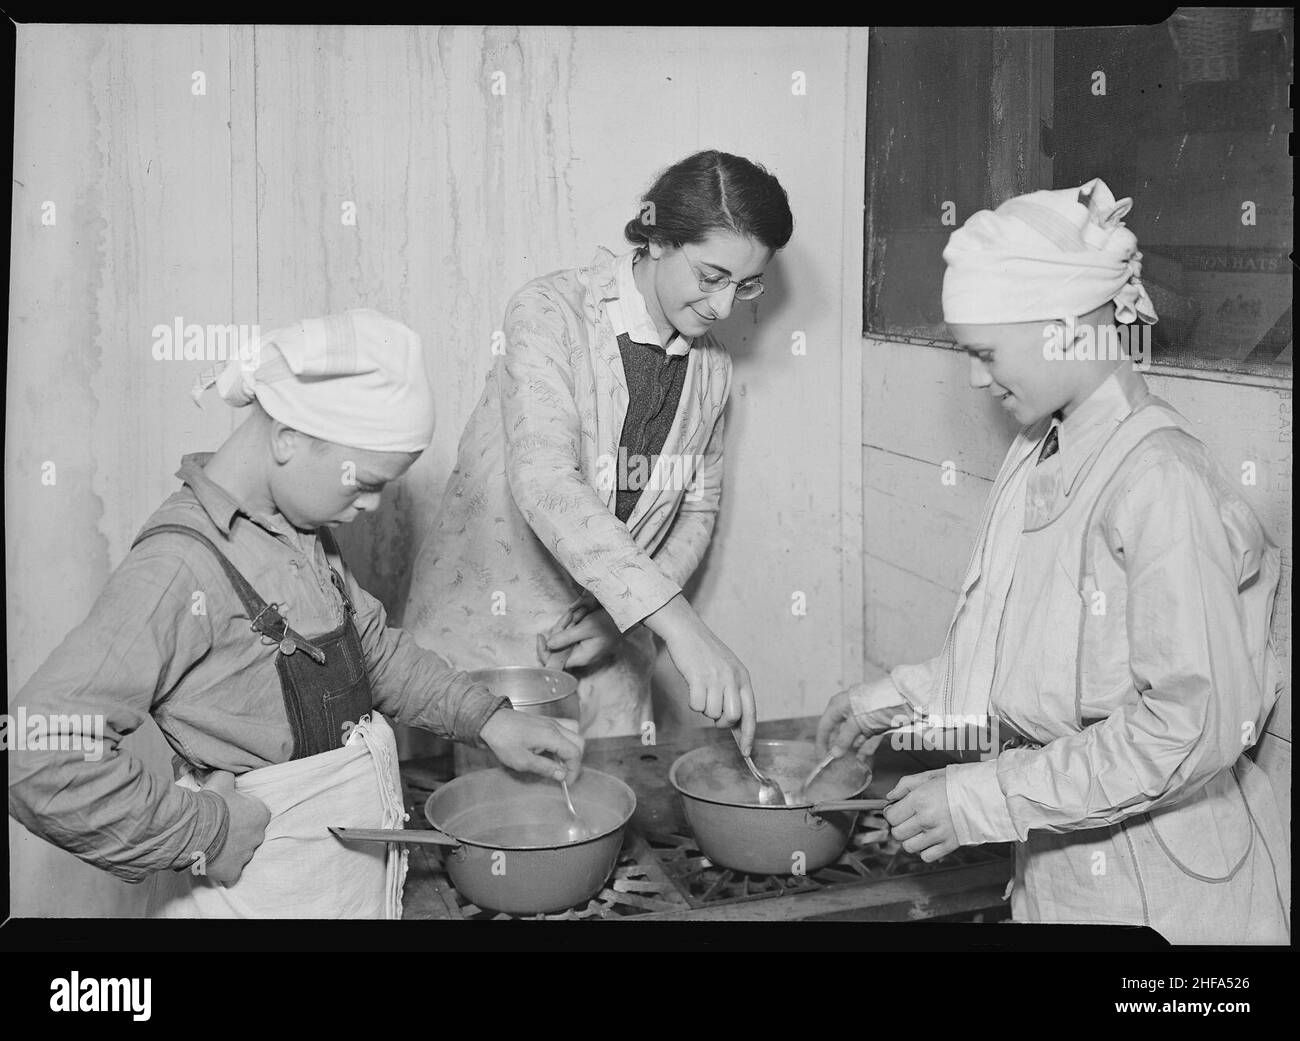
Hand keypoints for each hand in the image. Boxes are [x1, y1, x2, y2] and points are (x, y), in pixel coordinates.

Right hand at [201, 770, 269, 884]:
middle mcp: (258, 836)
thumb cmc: (211, 802)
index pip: (255, 813)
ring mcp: (246, 856)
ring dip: (228, 849)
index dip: (240, 812)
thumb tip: (229, 777)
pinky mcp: (232, 871)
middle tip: (218, 828)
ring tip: (210, 843)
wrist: (195, 826)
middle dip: (236, 832)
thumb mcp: (223, 778)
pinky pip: (229, 872)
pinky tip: (211, 860)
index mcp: (261, 815)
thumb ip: (230, 778)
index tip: (227, 812)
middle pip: (249, 834)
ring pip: (239, 853)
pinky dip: (222, 868)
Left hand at [479, 708, 584, 783]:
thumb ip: (544, 767)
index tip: (565, 782)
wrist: (491, 721)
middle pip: (579, 742)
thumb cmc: (503, 740)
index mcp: (551, 736)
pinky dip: (565, 741)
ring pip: (574, 733)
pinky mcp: (545, 721)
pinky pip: (565, 728)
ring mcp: (551, 721)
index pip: (574, 753)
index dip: (573, 770)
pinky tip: (553, 750)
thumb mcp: (521, 760)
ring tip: (560, 761)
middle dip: (575, 760)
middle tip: (564, 773)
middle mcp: (555, 726)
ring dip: (572, 748)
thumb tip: (561, 775)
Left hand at [544, 607, 620, 669]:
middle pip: (558, 647)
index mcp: (582, 657)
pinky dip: (573, 623)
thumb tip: (548, 645)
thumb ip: (565, 637)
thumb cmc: (609, 622)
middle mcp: (582, 656)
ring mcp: (584, 648)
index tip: (540, 636)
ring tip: (580, 612)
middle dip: (560, 629)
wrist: (626, 616)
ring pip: (564, 638)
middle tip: (570, 615)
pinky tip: (581, 614)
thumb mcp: (586, 627)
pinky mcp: (586, 641)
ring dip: (568, 623)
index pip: (555, 662)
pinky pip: (572, 634)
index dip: (544, 651)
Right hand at [645, 595, 755, 754]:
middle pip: (732, 718)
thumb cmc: (706, 653)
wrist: (687, 631)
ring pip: (712, 713)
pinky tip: (693, 685)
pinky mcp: (698, 678)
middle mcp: (732, 679)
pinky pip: (697, 705)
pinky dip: (693, 701)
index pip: (751, 713)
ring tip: (701, 689)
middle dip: (721, 721)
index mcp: (743, 678)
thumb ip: (733, 693)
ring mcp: (716, 679)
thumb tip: (734, 723)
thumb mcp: (728, 670)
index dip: (749, 735)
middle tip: (713, 709)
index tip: (747, 752)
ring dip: (704, 707)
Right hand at [815, 677, 905, 759]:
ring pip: (853, 736)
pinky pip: (865, 736)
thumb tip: (834, 754)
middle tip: (838, 762)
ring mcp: (859, 715)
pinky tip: (864, 757)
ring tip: (853, 762)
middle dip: (840, 747)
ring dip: (854, 748)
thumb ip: (844, 739)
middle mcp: (846, 710)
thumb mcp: (855, 723)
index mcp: (837, 706)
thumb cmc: (872, 705)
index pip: (824, 727)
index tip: (821, 758)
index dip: (821, 743)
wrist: (899, 696)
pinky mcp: (872, 721)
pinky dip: (865, 746)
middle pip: (839, 732)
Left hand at [883, 768, 957, 862]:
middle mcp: (926, 818)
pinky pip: (926, 856)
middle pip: (898, 833)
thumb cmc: (958, 784)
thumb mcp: (929, 776)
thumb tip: (890, 796)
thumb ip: (906, 785)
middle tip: (908, 819)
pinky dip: (925, 850)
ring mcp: (938, 834)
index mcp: (919, 800)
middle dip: (899, 826)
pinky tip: (930, 839)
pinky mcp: (949, 845)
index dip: (891, 813)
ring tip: (919, 830)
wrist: (984, 795)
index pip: (891, 816)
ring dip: (911, 839)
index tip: (896, 810)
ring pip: (909, 847)